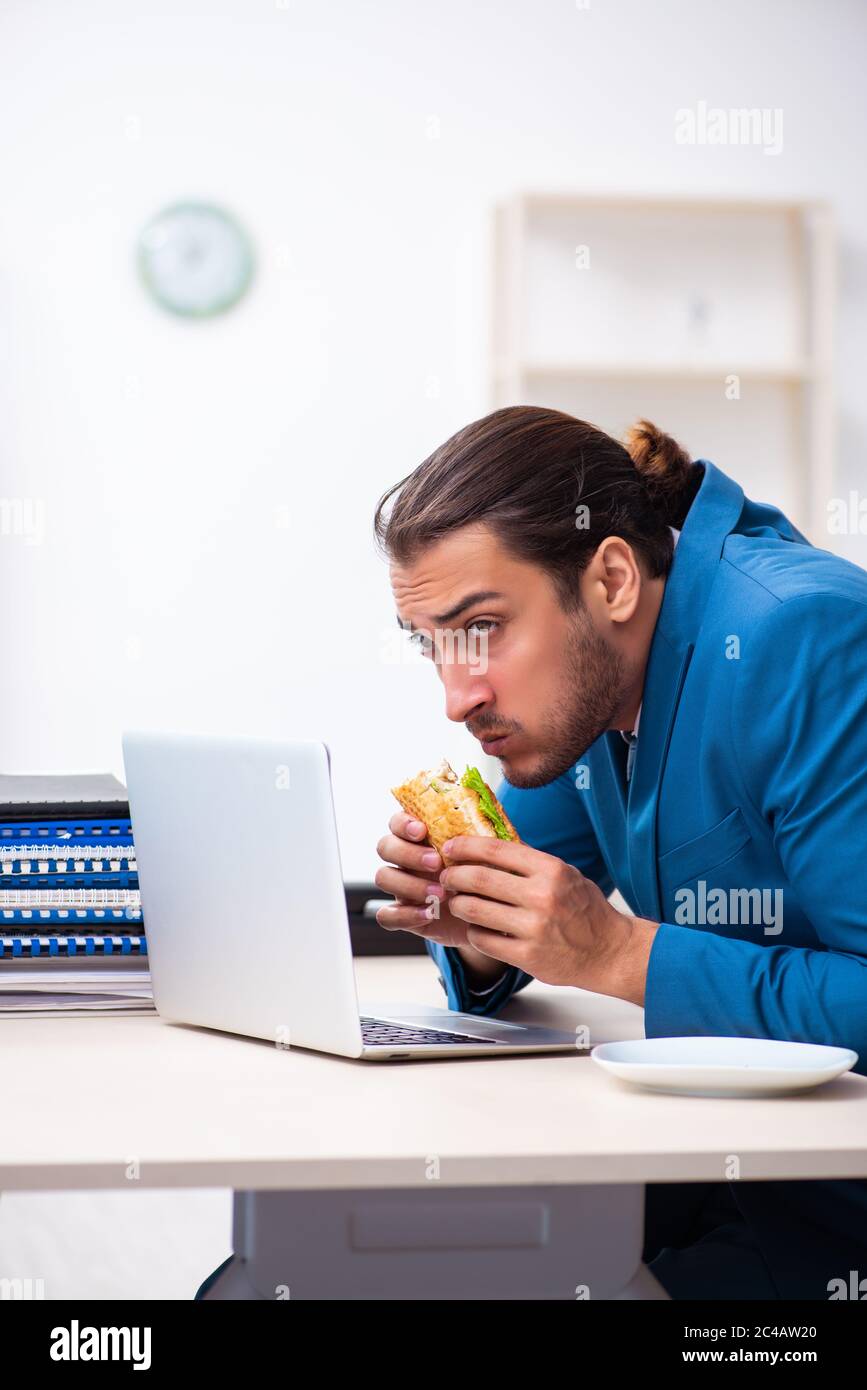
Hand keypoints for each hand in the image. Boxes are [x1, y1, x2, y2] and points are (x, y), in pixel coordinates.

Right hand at [374, 812, 475, 948]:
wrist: (489, 916)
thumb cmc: (486, 877)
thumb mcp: (485, 855)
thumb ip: (478, 838)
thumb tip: (486, 817)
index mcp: (421, 839)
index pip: (397, 821)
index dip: (403, 823)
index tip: (422, 830)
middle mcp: (406, 859)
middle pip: (385, 846)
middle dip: (408, 853)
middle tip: (437, 863)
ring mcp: (401, 886)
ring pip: (383, 877)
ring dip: (409, 884)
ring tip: (441, 894)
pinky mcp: (402, 915)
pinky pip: (386, 915)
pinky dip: (405, 914)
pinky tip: (430, 914)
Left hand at [437, 835, 658, 1004]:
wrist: (608, 951)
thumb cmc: (585, 910)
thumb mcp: (565, 875)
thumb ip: (530, 863)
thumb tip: (488, 846)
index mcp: (550, 870)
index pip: (495, 850)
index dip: (465, 847)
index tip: (450, 847)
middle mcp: (542, 896)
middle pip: (478, 879)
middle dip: (453, 876)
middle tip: (446, 877)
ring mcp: (534, 928)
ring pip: (474, 910)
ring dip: (458, 905)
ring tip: (457, 903)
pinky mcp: (527, 956)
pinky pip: (483, 940)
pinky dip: (473, 933)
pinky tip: (477, 929)